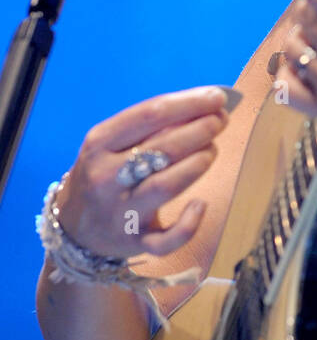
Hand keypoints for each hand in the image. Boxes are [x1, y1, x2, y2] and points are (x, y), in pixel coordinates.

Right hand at [54, 86, 232, 260]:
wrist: (73, 227)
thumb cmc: (105, 173)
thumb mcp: (111, 143)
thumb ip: (150, 126)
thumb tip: (205, 105)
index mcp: (99, 143)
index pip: (149, 115)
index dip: (189, 103)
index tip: (217, 97)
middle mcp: (105, 177)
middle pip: (163, 149)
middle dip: (201, 130)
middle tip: (220, 121)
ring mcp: (119, 212)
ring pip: (167, 186)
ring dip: (198, 163)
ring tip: (211, 150)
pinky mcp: (134, 242)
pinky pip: (167, 240)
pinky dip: (189, 224)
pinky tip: (200, 205)